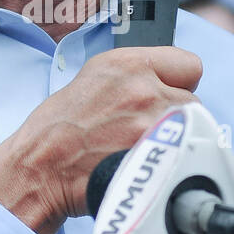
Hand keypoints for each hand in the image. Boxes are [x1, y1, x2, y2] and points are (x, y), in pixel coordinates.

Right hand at [0, 47, 202, 233]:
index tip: (167, 95)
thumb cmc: (58, 130)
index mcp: (126, 65)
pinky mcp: (156, 156)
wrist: (40, 169)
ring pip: (191, 131)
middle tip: (144, 131)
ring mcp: (152, 124)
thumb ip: (133, 77)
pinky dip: (171, 163)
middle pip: (192, 102)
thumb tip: (164, 83)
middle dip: (175, 116)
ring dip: (174, 141)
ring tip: (142, 150)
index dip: (179, 83)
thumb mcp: (92, 81)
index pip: (188, 64)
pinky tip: (145, 166)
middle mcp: (144, 89)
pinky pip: (184, 157)